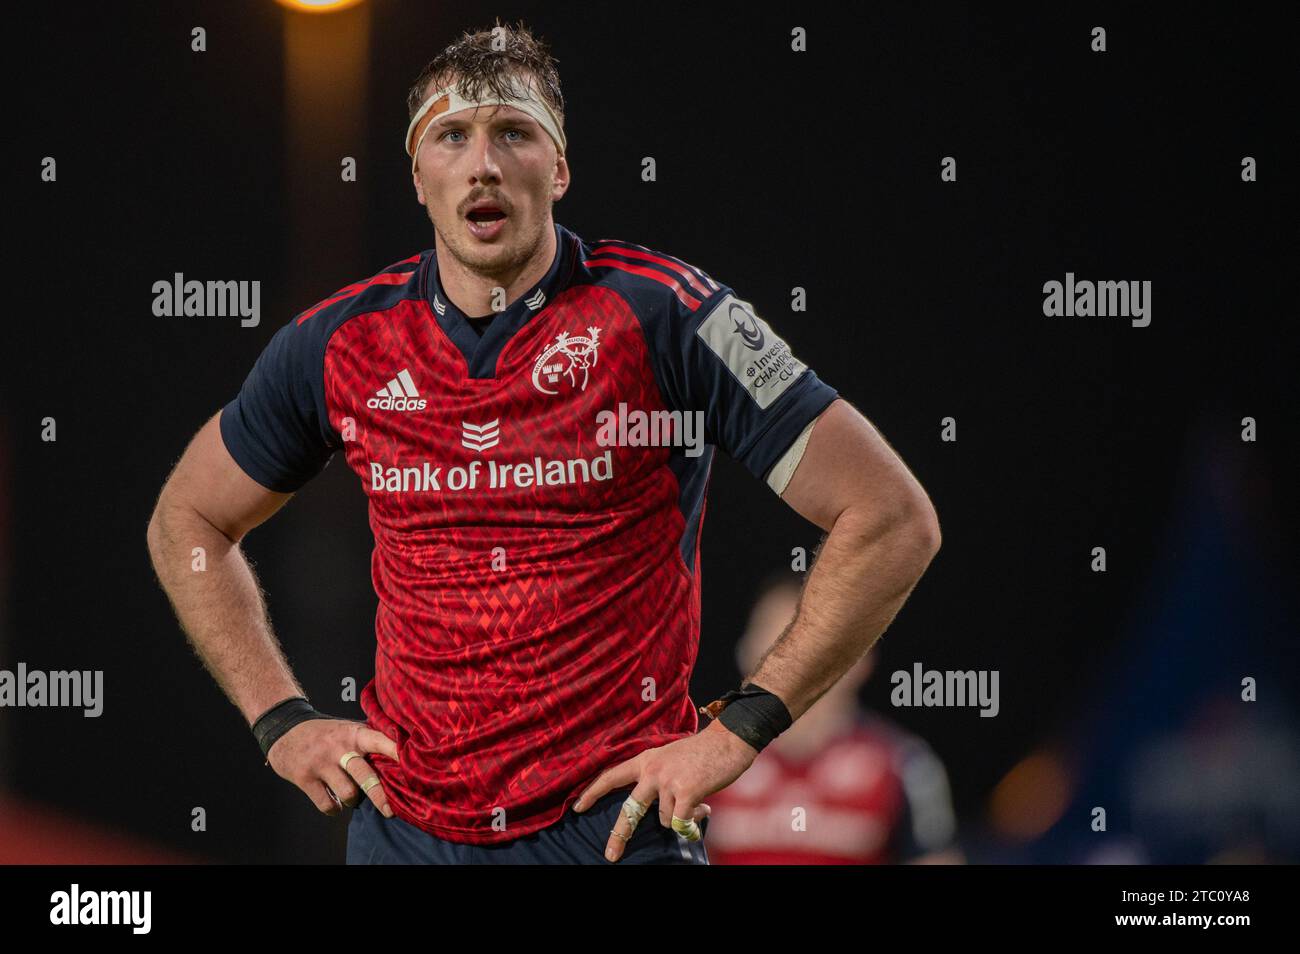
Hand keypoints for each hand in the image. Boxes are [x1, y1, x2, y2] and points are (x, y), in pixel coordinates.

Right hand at [266, 718, 399, 818]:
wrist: (284, 729)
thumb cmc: (324, 733)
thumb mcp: (347, 728)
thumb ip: (369, 739)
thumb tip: (402, 750)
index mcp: (354, 733)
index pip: (381, 742)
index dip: (397, 753)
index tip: (415, 766)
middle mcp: (339, 748)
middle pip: (365, 775)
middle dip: (380, 795)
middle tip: (391, 810)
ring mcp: (321, 763)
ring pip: (348, 793)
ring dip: (353, 800)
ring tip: (352, 797)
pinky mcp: (305, 778)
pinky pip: (327, 804)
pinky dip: (334, 809)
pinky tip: (335, 804)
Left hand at [572, 720, 758, 860]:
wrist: (728, 740)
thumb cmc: (703, 751)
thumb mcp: (672, 759)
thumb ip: (662, 782)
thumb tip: (668, 815)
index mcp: (646, 760)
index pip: (612, 776)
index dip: (593, 792)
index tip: (578, 807)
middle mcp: (652, 771)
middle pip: (629, 809)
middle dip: (620, 835)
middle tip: (610, 854)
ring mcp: (668, 782)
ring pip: (664, 819)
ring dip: (680, 817)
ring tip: (696, 802)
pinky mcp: (686, 792)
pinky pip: (681, 822)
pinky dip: (692, 824)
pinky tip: (704, 811)